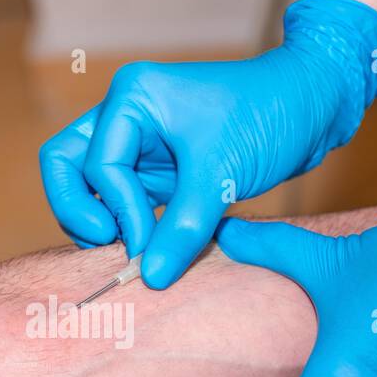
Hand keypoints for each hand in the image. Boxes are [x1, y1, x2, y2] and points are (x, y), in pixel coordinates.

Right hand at [38, 0, 376, 288]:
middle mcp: (125, 115)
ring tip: (127, 251)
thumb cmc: (269, 115)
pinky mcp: (157, 168)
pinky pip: (122, 200)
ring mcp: (138, 142)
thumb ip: (182, 228)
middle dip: (76, 209)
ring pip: (87, 186)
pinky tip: (145, 248)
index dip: (120, 211)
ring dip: (98, 221)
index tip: (144, 245)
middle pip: (64, 164)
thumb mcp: (222, 174)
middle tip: (104, 245)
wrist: (312, 105)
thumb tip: (150, 278)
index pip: (98, 166)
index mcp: (132, 98)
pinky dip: (126, 224)